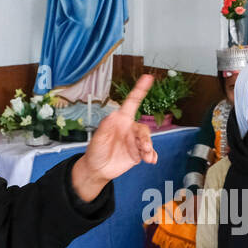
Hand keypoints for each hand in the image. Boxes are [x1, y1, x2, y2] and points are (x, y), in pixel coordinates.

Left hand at [70, 75, 158, 201]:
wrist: (98, 169)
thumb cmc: (95, 151)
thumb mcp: (97, 139)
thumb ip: (105, 127)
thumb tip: (114, 114)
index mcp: (120, 121)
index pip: (132, 103)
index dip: (140, 89)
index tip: (147, 78)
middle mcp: (129, 129)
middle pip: (143, 128)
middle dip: (145, 138)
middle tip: (145, 148)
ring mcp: (134, 141)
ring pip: (147, 141)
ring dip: (149, 148)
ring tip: (147, 157)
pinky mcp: (138, 153)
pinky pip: (149, 152)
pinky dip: (152, 156)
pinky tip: (151, 160)